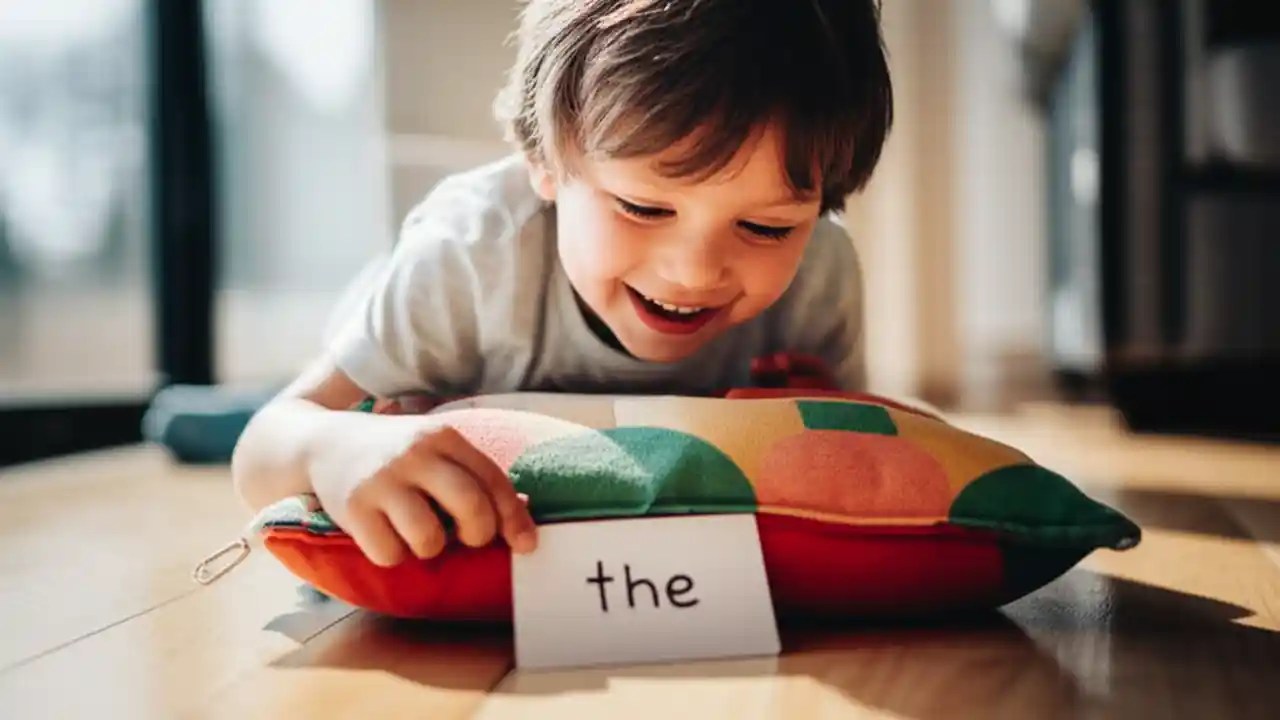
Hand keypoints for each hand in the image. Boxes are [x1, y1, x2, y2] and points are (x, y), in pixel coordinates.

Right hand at [308, 416, 537, 566]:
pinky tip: (386, 536)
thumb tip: (523, 515)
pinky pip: (390, 554)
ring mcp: (382, 480)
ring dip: (431, 548)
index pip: (493, 480)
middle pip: (471, 507)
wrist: (322, 442)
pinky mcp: (353, 508)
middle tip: (468, 540)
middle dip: (479, 535)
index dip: (515, 518)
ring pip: (430, 539)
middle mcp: (415, 454)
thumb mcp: (435, 450)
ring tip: (419, 533)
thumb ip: (473, 476)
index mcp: (444, 437)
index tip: (526, 545)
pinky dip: (393, 555)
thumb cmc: (394, 454)